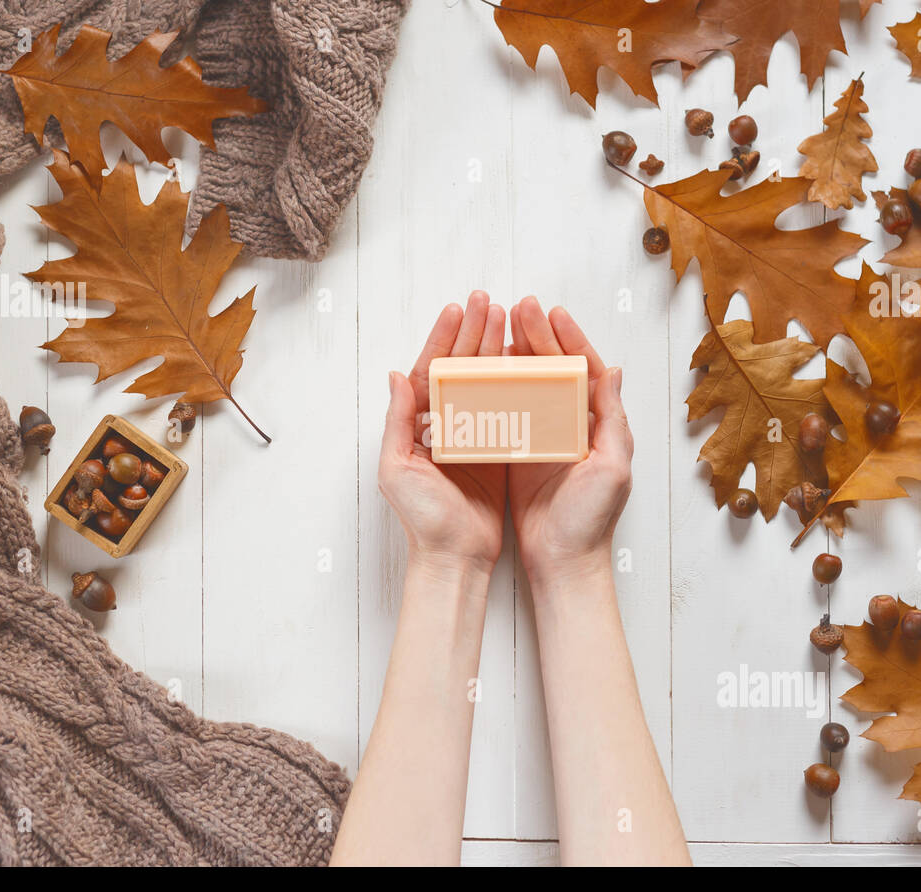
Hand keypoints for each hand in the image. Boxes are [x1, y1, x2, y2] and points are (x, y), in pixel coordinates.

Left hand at [380, 292, 507, 571]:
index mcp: (416, 428)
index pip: (430, 371)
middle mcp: (443, 428)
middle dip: (473, 334)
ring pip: (483, 383)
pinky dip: (513, 384)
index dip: (444, 339)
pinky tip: (524, 361)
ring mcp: (471, 438)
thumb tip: (396, 375)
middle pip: (459, 370)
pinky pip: (506, 410)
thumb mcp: (397, 471)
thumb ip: (397, 422)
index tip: (458, 310)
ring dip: (493, 351)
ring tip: (507, 320)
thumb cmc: (424, 522)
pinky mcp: (495, 453)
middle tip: (488, 302)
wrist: (455, 559)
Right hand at [507, 297, 631, 582]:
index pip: (586, 370)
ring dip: (518, 355)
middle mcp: (575, 427)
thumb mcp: (612, 468)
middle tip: (519, 307)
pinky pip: (509, 411)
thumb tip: (614, 370)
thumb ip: (612, 420)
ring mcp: (547, 439)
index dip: (569, 339)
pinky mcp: (521, 454)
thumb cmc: (591, 521)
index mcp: (599, 426)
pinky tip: (485, 369)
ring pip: (532, 385)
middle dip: (539, 336)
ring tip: (500, 327)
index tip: (551, 312)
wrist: (563, 563)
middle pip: (556, 370)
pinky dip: (499, 388)